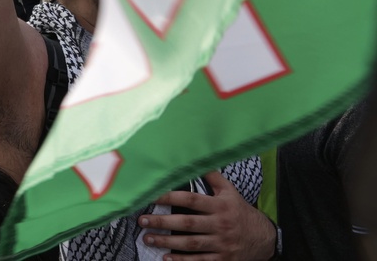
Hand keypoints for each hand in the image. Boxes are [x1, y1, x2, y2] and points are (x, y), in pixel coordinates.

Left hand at [140, 171, 275, 260]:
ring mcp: (221, 244)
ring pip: (191, 243)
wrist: (265, 239)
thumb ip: (213, 177)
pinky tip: (166, 258)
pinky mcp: (223, 259)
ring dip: (167, 242)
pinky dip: (182, 260)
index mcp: (220, 206)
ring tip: (148, 238)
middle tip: (142, 220)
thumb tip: (198, 157)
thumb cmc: (241, 212)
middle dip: (163, 222)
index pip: (191, 200)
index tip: (150, 197)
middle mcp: (220, 224)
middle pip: (187, 223)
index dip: (169, 197)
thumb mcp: (230, 192)